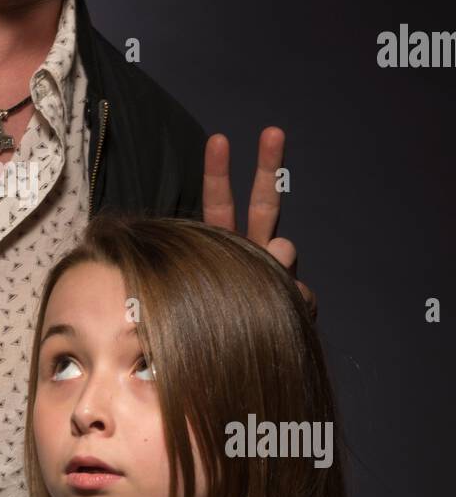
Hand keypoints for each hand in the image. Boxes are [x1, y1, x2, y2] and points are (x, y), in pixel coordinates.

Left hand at [202, 126, 316, 319]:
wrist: (233, 366)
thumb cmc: (200, 332)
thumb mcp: (196, 299)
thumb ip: (236, 270)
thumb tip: (283, 245)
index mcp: (221, 245)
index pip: (220, 201)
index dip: (218, 172)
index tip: (219, 139)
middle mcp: (251, 253)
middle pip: (265, 204)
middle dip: (269, 166)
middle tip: (273, 130)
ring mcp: (275, 275)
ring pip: (287, 249)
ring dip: (279, 256)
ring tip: (267, 272)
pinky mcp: (294, 303)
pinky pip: (300, 295)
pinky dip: (292, 304)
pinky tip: (277, 315)